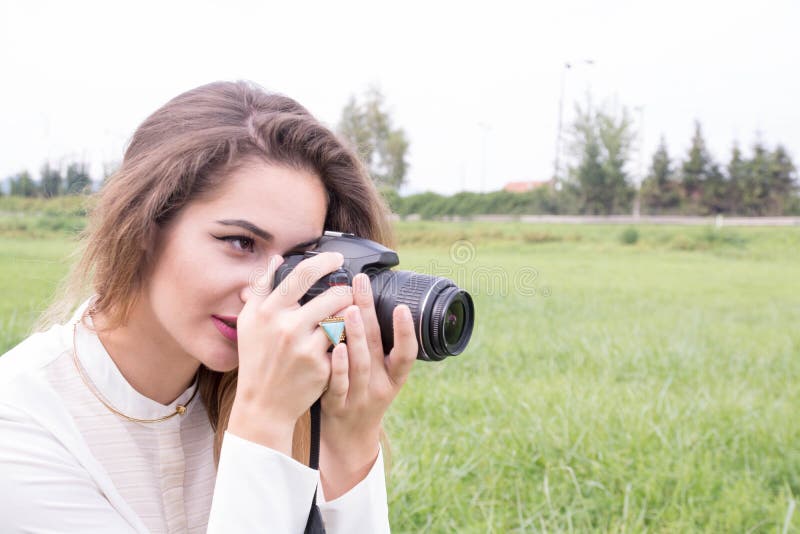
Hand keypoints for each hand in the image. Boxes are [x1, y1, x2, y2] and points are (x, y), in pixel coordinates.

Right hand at [228, 252, 352, 456]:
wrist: (263, 405)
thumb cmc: (256, 359)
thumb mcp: (249, 323)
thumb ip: (262, 289)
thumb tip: (276, 259)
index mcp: (267, 312)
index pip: (301, 275)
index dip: (324, 261)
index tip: (337, 258)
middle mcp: (286, 327)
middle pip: (332, 295)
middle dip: (345, 292)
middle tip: (347, 293)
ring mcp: (305, 348)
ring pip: (342, 318)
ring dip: (348, 314)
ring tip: (345, 315)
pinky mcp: (321, 366)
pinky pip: (343, 343)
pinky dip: (345, 339)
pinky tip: (342, 341)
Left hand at [319, 273, 417, 498]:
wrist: (348, 437)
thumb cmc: (362, 394)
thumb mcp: (378, 374)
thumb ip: (374, 344)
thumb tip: (363, 298)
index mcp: (394, 376)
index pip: (407, 354)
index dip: (406, 332)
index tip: (401, 306)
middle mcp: (380, 386)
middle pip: (378, 347)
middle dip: (370, 312)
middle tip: (361, 284)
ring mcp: (359, 397)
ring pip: (360, 364)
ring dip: (356, 335)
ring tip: (349, 309)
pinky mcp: (338, 405)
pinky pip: (338, 384)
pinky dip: (338, 365)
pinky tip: (334, 346)